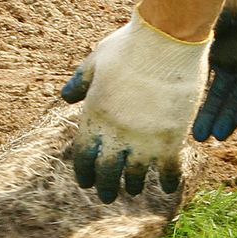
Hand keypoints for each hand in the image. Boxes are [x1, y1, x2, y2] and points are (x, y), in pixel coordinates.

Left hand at [60, 15, 210, 201]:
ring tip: (135, 190)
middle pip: (107, 173)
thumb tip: (66, 97)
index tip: (86, 182)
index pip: (83, 156)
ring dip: (135, 186)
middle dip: (106, 188)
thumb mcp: (96, 60)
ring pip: (136, 176)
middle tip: (108, 197)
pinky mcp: (170, 139)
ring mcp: (143, 140)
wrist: (167, 39)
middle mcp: (115, 134)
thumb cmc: (130, 44)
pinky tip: (169, 188)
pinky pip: (169, 169)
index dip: (84, 173)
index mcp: (94, 115)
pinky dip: (169, 180)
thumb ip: (81, 81)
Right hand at [193, 0, 236, 141]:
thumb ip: (179, 32)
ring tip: (219, 135)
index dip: (193, 103)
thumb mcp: (200, 18)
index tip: (181, 120)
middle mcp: (234, 62)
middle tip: (199, 137)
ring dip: (230, 117)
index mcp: (215, 52)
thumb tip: (141, 37)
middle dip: (210, 117)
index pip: (202, 84)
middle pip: (221, 96)